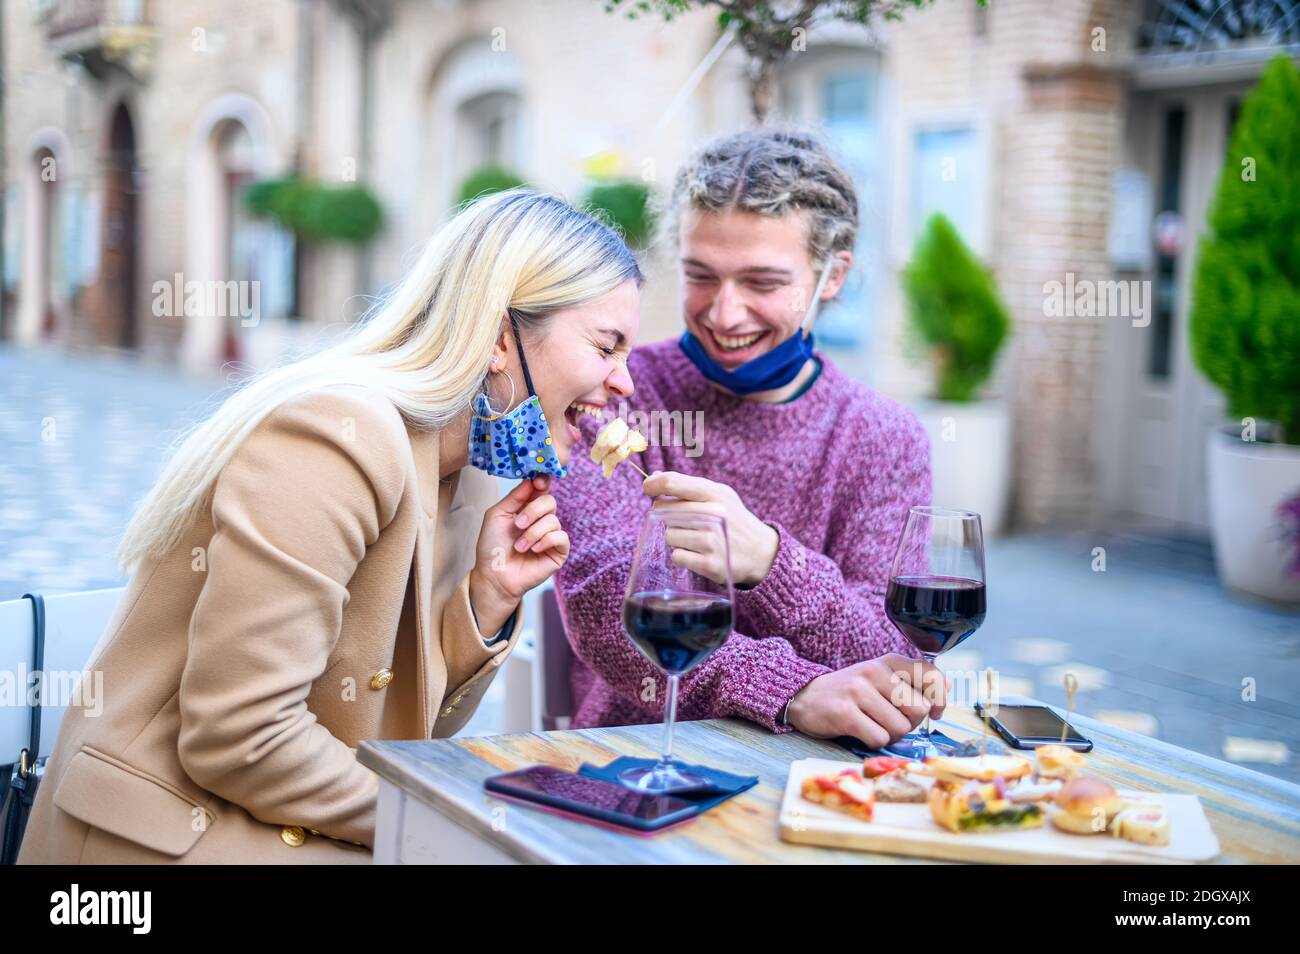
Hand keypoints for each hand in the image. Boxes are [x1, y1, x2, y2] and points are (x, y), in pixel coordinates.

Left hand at [468, 476, 569, 636]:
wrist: (494, 575)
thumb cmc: (493, 546)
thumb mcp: (497, 515)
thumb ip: (515, 496)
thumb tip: (532, 480)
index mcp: (527, 507)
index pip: (542, 488)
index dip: (543, 482)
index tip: (537, 484)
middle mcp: (541, 519)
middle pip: (550, 501)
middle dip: (533, 511)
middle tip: (518, 524)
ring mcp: (551, 535)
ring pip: (553, 520)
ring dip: (533, 533)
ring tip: (520, 546)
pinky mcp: (559, 551)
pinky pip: (561, 537)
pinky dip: (545, 541)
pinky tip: (533, 550)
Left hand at [641, 471, 778, 586]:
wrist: (761, 553)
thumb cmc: (733, 520)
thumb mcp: (719, 496)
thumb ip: (687, 486)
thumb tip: (652, 479)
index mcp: (715, 494)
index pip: (672, 482)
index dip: (653, 484)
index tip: (647, 488)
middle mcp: (713, 515)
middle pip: (664, 510)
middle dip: (669, 516)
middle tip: (686, 522)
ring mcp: (711, 540)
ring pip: (669, 535)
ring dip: (677, 538)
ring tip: (697, 539)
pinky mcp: (708, 563)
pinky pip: (676, 556)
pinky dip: (682, 556)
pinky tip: (698, 553)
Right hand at [785, 654, 947, 748]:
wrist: (806, 696)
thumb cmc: (852, 692)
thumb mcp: (882, 678)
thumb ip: (913, 682)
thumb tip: (945, 689)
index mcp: (889, 661)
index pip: (932, 676)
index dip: (939, 700)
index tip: (932, 711)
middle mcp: (875, 671)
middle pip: (919, 710)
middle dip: (909, 723)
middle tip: (889, 718)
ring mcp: (858, 691)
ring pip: (900, 728)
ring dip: (890, 734)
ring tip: (871, 724)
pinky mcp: (845, 713)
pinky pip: (879, 738)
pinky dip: (872, 741)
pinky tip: (860, 731)